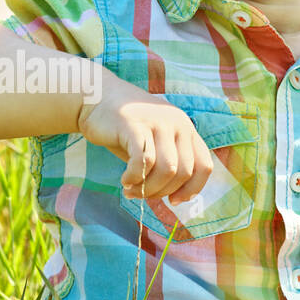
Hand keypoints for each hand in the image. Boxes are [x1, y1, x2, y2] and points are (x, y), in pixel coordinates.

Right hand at [75, 78, 213, 203]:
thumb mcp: (154, 142)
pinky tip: (125, 180)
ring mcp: (156, 122)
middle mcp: (177, 123)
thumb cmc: (125, 128)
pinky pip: (144, 161)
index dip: (192, 189)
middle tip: (143, 195)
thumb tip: (177, 197)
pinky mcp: (134, 125)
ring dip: (148, 188)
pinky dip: (135, 177)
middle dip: (163, 191)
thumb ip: (168, 163)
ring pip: (166, 169)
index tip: (173, 201)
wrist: (96, 98)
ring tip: (131, 191)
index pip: (204, 166)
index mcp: (186, 128)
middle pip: (184, 171)